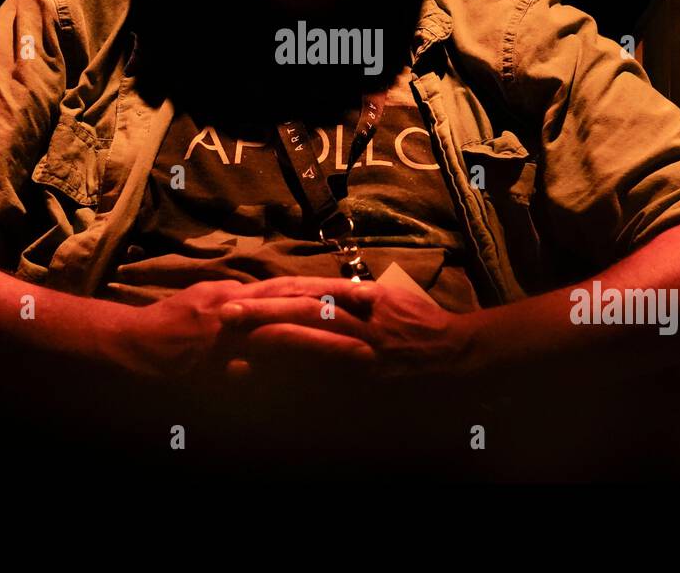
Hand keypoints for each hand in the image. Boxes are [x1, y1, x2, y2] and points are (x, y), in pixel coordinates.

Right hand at [118, 278, 376, 380]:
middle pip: (295, 307)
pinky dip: (290, 386)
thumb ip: (247, 300)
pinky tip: (319, 394)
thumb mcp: (211, 299)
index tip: (365, 291)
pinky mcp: (220, 376)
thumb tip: (280, 297)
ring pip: (284, 340)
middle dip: (337, 312)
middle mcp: (237, 313)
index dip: (330, 288)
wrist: (130, 349)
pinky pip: (261, 382)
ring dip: (324, 347)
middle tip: (376, 316)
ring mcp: (229, 345)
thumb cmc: (172, 324)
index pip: (293, 287)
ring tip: (360, 356)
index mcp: (239, 296)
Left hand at [219, 276, 475, 380]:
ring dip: (272, 347)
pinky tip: (272, 390)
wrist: (455, 356)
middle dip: (262, 313)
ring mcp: (363, 353)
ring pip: (312, 346)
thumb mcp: (386, 296)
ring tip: (236, 352)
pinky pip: (329, 384)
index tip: (240, 294)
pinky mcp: (368, 381)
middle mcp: (360, 321)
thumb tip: (312, 289)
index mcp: (361, 297)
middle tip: (224, 315)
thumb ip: (349, 293)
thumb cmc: (418, 323)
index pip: (307, 290)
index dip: (271, 292)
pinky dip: (299, 386)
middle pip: (303, 312)